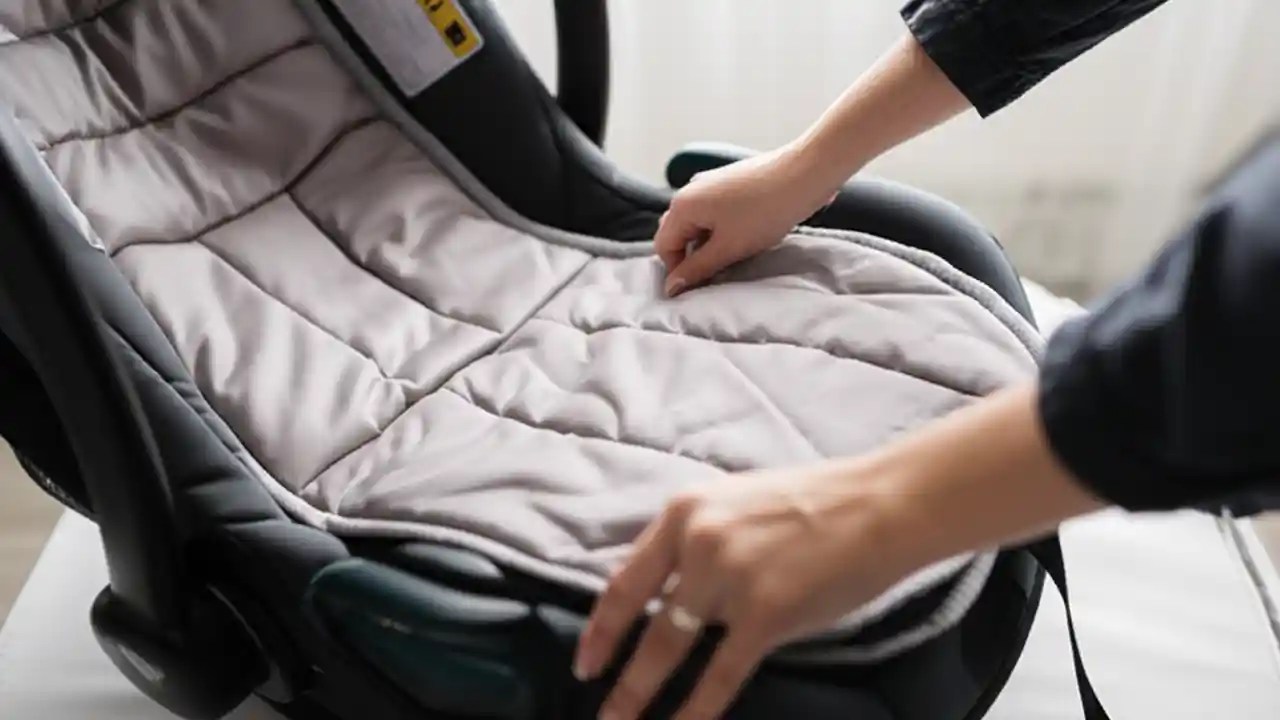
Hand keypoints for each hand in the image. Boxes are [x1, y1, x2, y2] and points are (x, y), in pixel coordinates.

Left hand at [573, 386, 1104, 719]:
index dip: (601, 626)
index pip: (625, 579)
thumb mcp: (734, 503)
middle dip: (615, 670)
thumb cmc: (814, 503)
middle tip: (597, 705)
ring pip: (670, 649)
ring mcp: (730, 578)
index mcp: (684, 511)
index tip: (586, 660)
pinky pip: (719, 674)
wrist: (879, 505)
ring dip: (640, 694)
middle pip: (642, 620)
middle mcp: (697, 542)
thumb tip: (666, 595)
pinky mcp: (767, 614)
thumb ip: (695, 542)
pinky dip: (695, 709)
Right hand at [656, 145, 841, 297]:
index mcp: (683, 205)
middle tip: (716, 275)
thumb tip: (671, 287)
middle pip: (677, 233)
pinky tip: (744, 238)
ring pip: (697, 224)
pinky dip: (721, 230)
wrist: (805, 174)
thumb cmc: (765, 212)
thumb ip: (697, 269)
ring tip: (734, 257)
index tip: (699, 288)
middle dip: (692, 257)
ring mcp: (709, 183)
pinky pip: (713, 213)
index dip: (676, 270)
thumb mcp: (728, 248)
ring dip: (709, 245)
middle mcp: (690, 190)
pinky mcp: (729, 182)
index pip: (664, 246)